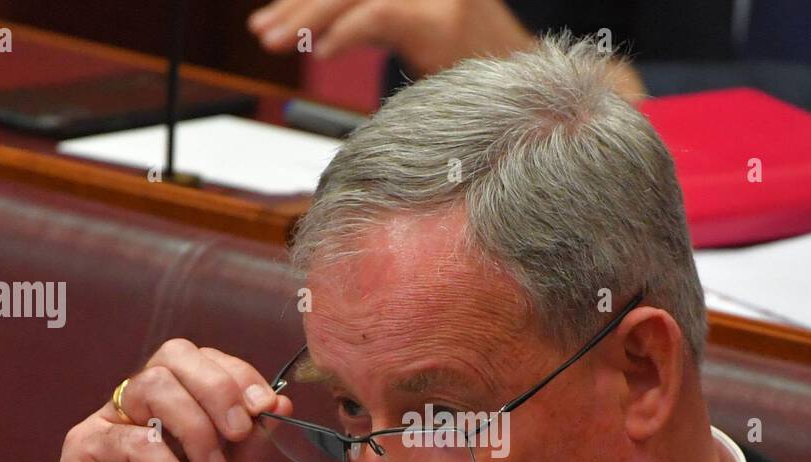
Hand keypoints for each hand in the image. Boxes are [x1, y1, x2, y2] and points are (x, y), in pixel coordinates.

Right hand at [0, 340, 292, 461]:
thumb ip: (252, 458)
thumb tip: (277, 402)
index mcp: (184, 418)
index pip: (210, 364)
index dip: (241, 376)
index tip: (267, 407)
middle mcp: (146, 414)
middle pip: (177, 356)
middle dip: (219, 386)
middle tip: (239, 431)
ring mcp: (113, 428)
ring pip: (154, 384)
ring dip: (196, 427)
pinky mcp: (84, 453)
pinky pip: (131, 439)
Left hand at [248, 0, 535, 77]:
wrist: (547, 102)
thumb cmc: (485, 88)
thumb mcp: (426, 48)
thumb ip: (385, 30)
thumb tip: (329, 35)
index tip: (273, 20)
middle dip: (298, 6)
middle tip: (263, 32)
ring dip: (309, 17)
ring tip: (277, 41)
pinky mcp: (442, 17)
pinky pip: (380, 14)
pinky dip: (345, 32)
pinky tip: (321, 50)